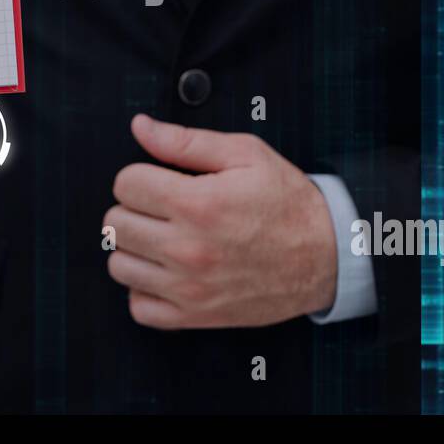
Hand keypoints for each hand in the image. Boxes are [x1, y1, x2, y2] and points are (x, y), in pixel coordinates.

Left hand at [103, 114, 336, 328]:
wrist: (327, 256)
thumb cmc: (288, 203)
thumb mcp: (245, 155)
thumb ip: (186, 141)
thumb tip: (141, 127)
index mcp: (197, 203)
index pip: (125, 183)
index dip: (140, 174)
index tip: (158, 179)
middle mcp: (187, 248)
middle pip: (115, 223)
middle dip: (134, 207)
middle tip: (161, 206)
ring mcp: (189, 287)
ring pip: (119, 264)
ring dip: (134, 247)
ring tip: (162, 236)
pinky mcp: (194, 315)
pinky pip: (139, 306)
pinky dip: (144, 289)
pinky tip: (164, 270)